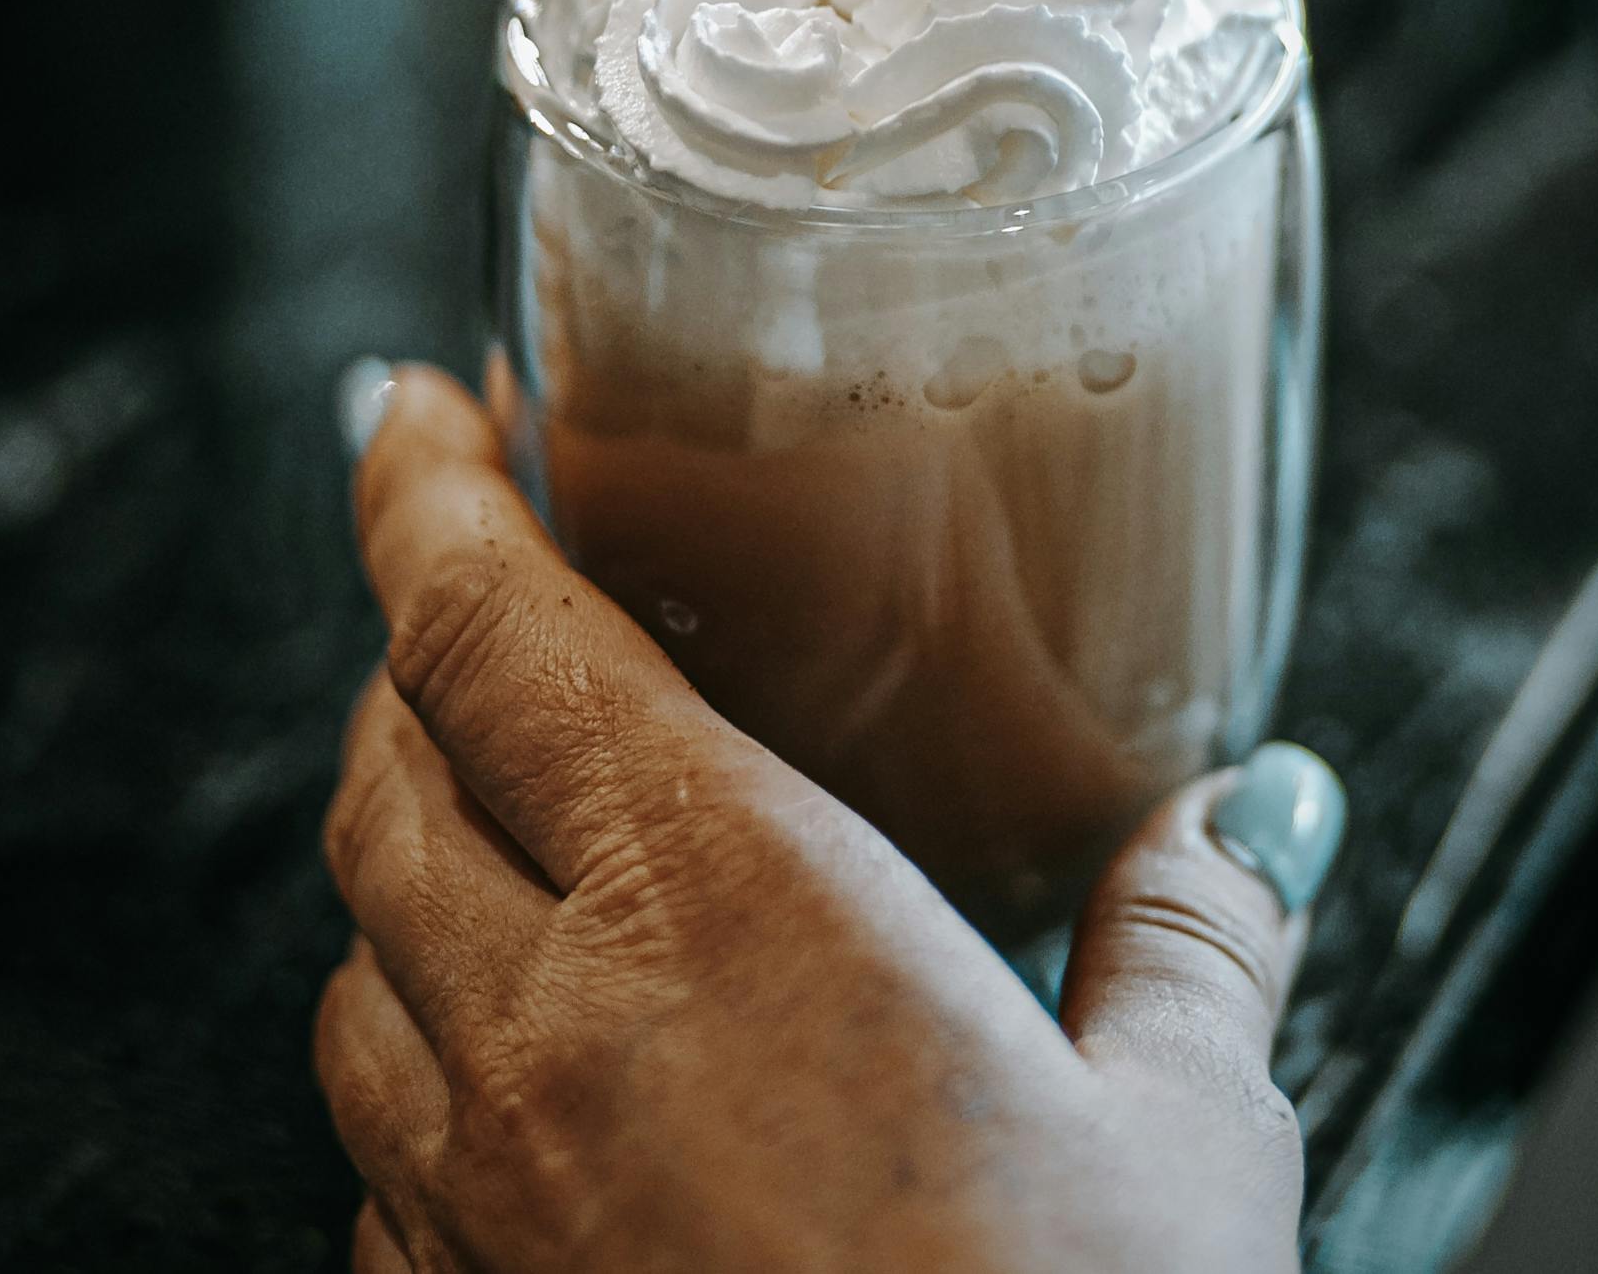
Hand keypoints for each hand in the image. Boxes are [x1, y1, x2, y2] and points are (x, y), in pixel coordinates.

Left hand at [316, 367, 1342, 1272]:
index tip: (410, 402)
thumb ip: (1196, 941)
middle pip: (381, 767)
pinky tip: (520, 1076)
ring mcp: (480, 1199)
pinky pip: (376, 1155)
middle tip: (480, 591)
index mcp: (716, 898)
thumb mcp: (1188, 1142)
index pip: (482, 625)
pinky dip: (416, 1061)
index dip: (422, 485)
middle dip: (409, 652)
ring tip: (491, 811)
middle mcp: (554, 1026)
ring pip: (352, 955)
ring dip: (399, 852)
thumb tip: (1245, 821)